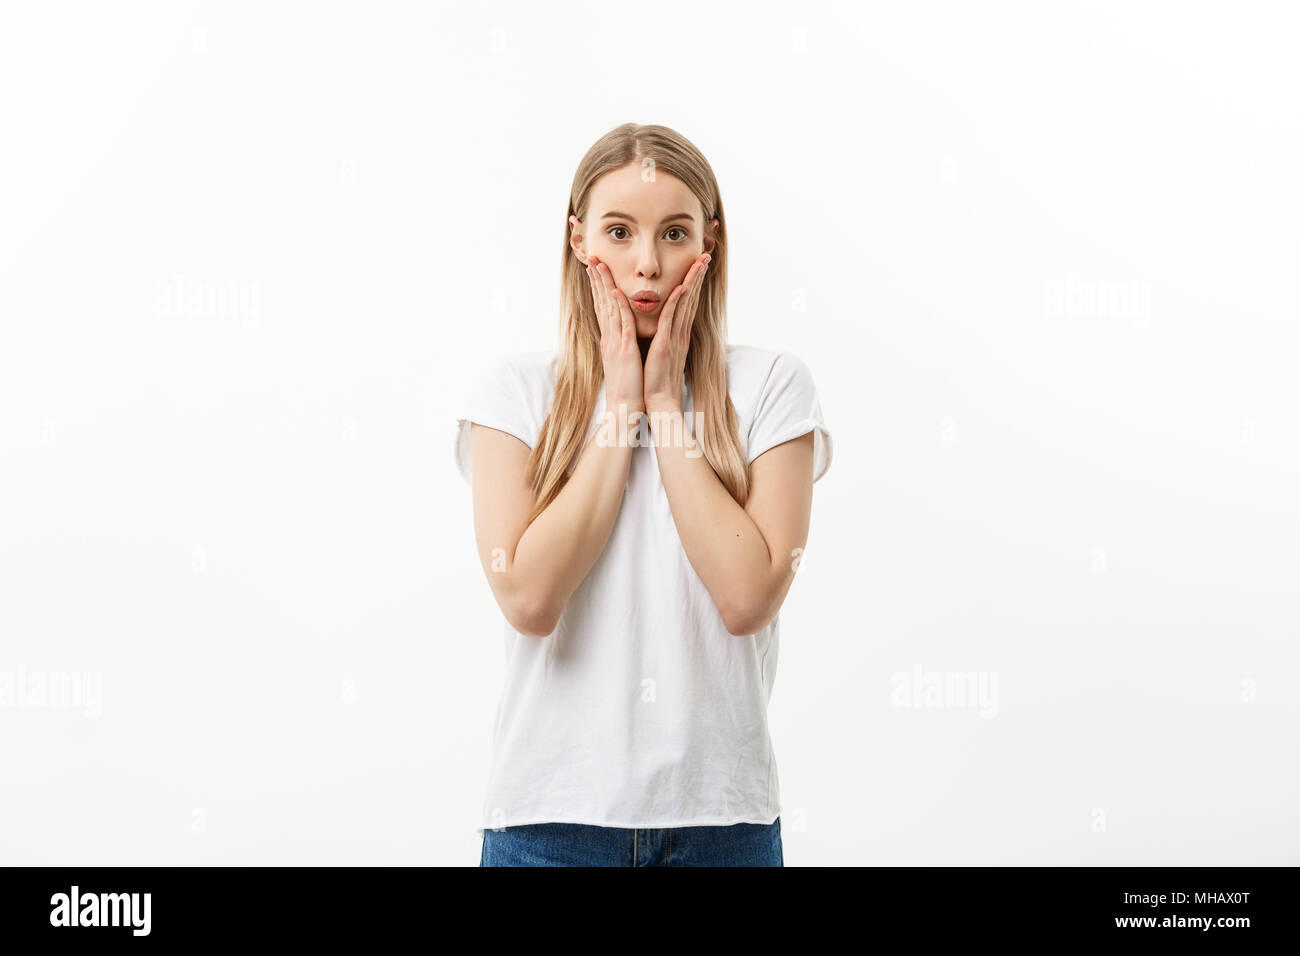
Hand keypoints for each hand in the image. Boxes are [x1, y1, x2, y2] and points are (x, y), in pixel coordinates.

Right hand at [586, 255, 644, 413]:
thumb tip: (620, 336)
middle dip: (596, 280)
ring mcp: (616, 343)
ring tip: (599, 265)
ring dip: (605, 285)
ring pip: (609, 308)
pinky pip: (623, 323)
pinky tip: (616, 291)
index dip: (598, 288)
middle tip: (591, 259)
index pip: (603, 308)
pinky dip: (620, 306)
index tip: (595, 271)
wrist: (625, 408)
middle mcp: (610, 338)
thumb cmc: (628, 388)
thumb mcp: (623, 361)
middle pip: (601, 303)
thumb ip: (621, 345)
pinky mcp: (625, 350)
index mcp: (610, 340)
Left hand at [643, 253, 709, 409]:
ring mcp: (674, 338)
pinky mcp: (665, 345)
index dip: (693, 284)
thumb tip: (664, 329)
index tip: (698, 266)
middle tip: (705, 256)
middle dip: (698, 276)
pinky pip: (671, 320)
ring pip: (685, 304)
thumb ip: (664, 338)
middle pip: (692, 299)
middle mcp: (680, 334)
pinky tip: (681, 288)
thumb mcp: (662, 354)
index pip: (687, 304)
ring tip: (700, 263)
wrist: (658, 402)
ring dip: (692, 282)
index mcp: (678, 335)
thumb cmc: (656, 381)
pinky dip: (676, 303)